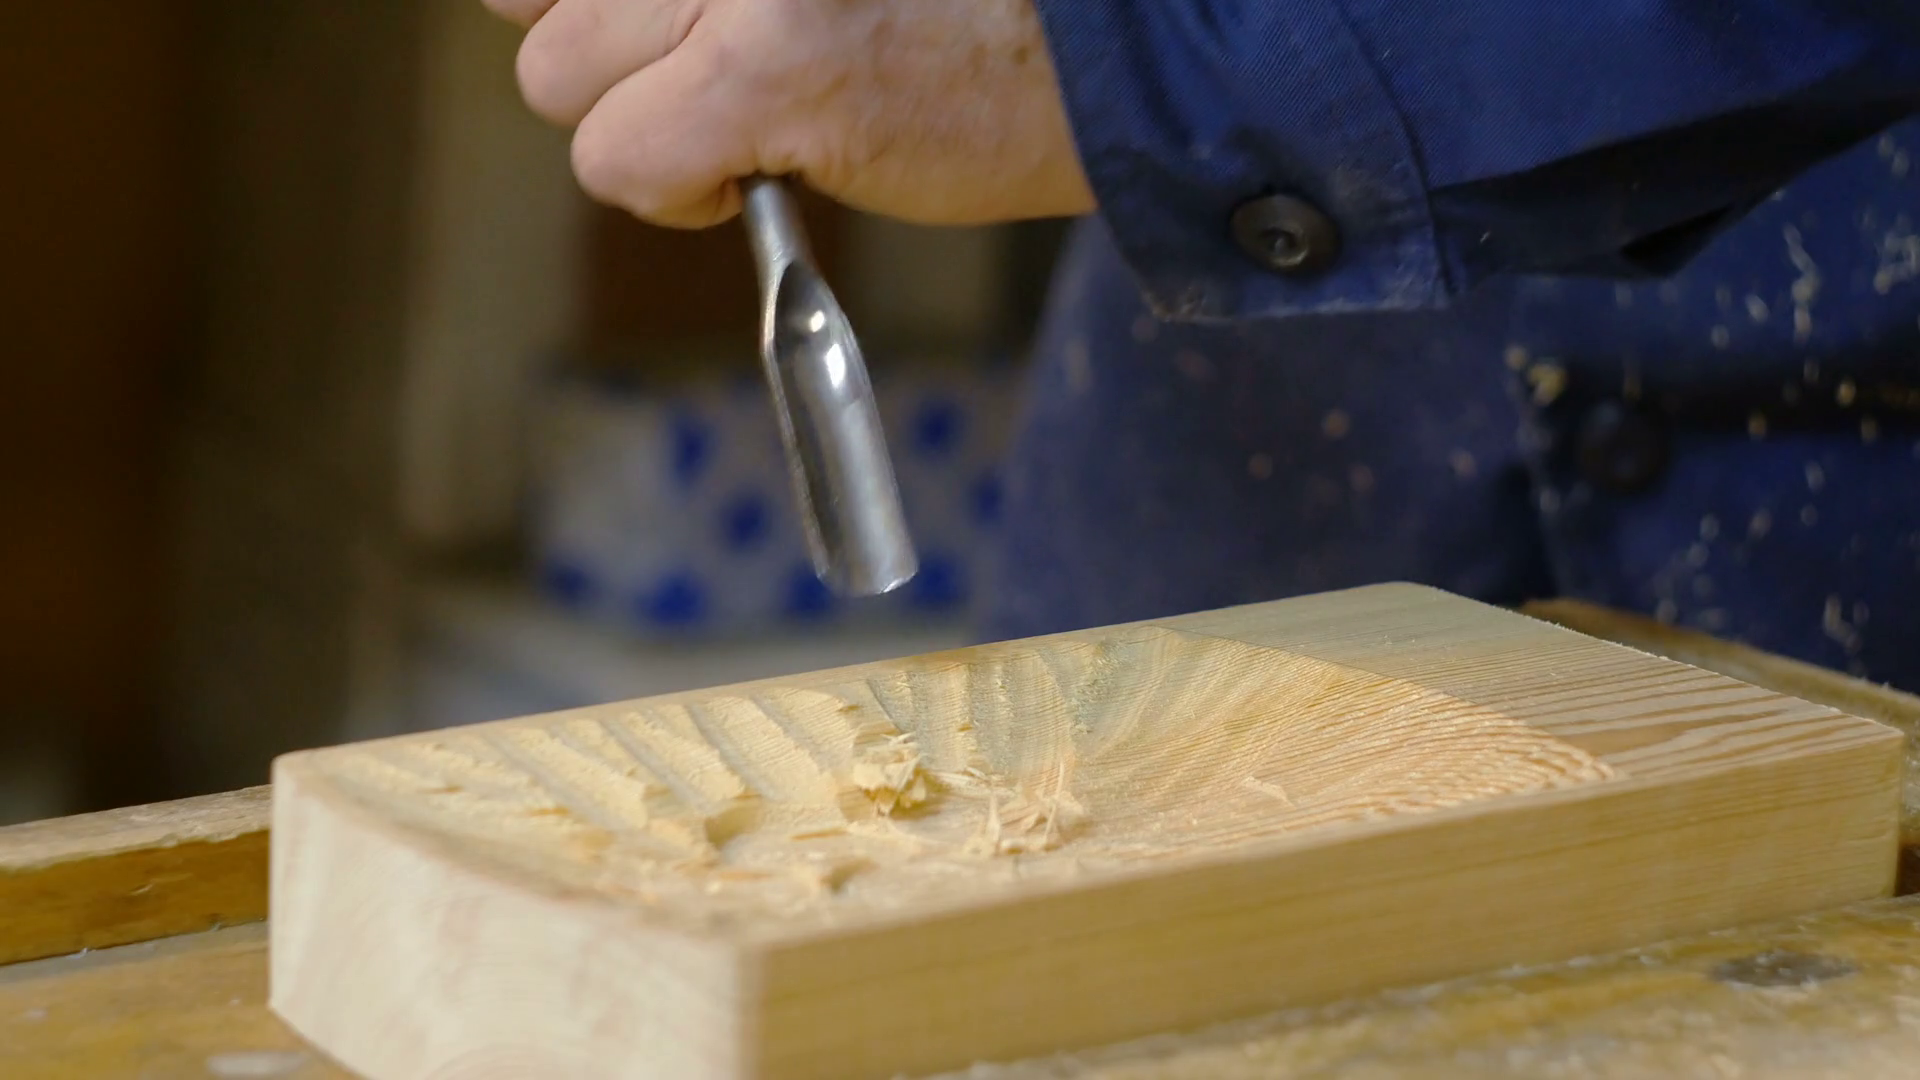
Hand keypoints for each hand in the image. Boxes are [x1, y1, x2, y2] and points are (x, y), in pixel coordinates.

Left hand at [483, 0, 1095, 228]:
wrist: (1113, 48)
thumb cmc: (969, 3)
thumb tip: (523, 1)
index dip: (585, 4)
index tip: (650, 28)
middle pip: (537, 6)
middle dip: (615, 58)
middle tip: (727, 70)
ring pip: (560, 80)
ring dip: (644, 122)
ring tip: (756, 113)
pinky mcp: (764, 68)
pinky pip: (617, 161)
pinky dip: (678, 192)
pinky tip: (762, 167)